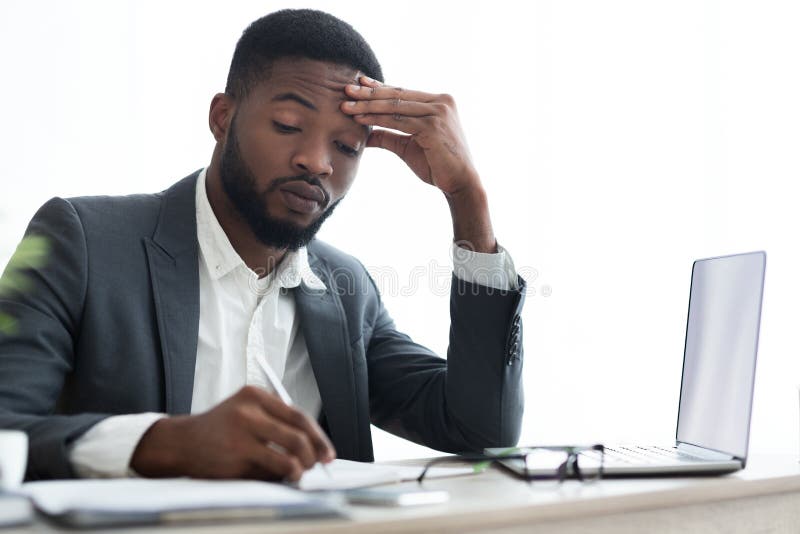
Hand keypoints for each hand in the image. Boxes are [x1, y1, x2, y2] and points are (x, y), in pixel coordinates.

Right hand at [130, 386, 334, 480]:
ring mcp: (242, 433)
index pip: (298, 415)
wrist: (181, 442)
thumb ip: (275, 423)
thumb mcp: (246, 412)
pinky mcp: (236, 456)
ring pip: (288, 455)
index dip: (318, 436)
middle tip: (317, 466)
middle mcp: (249, 410)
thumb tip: (313, 449)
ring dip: (300, 469)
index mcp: (255, 395)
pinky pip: (270, 469)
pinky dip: (281, 476)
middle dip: (313, 455)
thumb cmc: (221, 430)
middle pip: (297, 435)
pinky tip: (281, 477)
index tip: (327, 452)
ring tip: (299, 474)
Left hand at [341, 76, 479, 196]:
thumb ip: (388, 136)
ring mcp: (439, 112)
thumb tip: (366, 135)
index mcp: (439, 102)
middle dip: (369, 94)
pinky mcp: (433, 126)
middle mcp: (441, 102)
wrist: (460, 183)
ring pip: (395, 106)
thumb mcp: (408, 147)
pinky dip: (377, 119)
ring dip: (368, 106)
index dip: (379, 88)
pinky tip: (360, 119)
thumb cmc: (437, 166)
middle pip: (397, 95)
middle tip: (346, 91)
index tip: (359, 84)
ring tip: (346, 106)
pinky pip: (398, 120)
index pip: (403, 92)